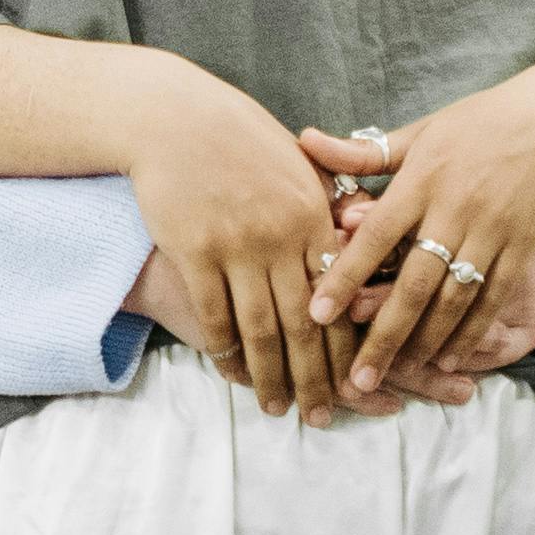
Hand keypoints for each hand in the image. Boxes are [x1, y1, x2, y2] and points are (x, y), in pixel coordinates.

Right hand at [131, 69, 382, 421]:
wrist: (174, 117)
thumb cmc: (240, 138)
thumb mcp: (298, 166)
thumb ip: (329, 208)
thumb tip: (357, 244)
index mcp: (316, 216)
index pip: (342, 299)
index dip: (350, 349)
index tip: (359, 387)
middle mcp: (282, 237)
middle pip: (306, 326)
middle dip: (317, 379)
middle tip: (323, 417)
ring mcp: (237, 245)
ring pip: (261, 329)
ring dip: (270, 376)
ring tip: (279, 409)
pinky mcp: (194, 250)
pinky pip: (214, 315)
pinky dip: (224, 351)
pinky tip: (232, 374)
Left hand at [298, 65, 534, 397]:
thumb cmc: (478, 123)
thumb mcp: (421, 131)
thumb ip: (364, 152)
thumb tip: (304, 141)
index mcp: (421, 180)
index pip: (374, 237)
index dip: (344, 277)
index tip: (315, 315)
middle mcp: (454, 209)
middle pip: (413, 283)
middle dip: (383, 335)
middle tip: (355, 378)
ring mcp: (492, 231)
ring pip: (453, 299)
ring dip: (424, 342)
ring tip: (397, 375)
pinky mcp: (523, 246)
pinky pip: (493, 298)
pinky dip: (470, 331)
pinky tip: (448, 359)